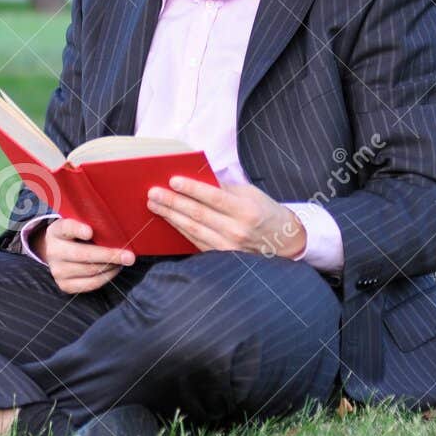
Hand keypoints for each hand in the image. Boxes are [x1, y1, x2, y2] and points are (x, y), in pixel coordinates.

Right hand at [36, 218, 135, 294]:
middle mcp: (54, 251)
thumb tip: (117, 227)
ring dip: (111, 266)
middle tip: (129, 256)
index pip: (66, 228)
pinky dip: (107, 277)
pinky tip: (115, 269)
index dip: (78, 230)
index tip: (90, 231)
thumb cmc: (74, 234)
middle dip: (109, 255)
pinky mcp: (65, 285)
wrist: (55, 251)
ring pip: (90, 270)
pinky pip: (91, 284)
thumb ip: (90, 222)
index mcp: (57, 231)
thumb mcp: (76, 223)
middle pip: (83, 254)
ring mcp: (58, 271)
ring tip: (124, 260)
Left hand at [145, 177, 305, 257]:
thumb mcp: (250, 194)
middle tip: (153, 192)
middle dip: (173, 202)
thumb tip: (196, 180)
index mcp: (246, 211)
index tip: (172, 180)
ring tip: (155, 204)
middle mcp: (237, 230)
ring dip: (171, 216)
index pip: (213, 197)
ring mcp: (228, 247)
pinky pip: (196, 240)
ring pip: (193, 229)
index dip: (192, 188)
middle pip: (198, 214)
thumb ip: (224, 189)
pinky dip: (180, 229)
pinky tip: (168, 219)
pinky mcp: (222, 256)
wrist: (282, 241)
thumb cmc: (265, 211)